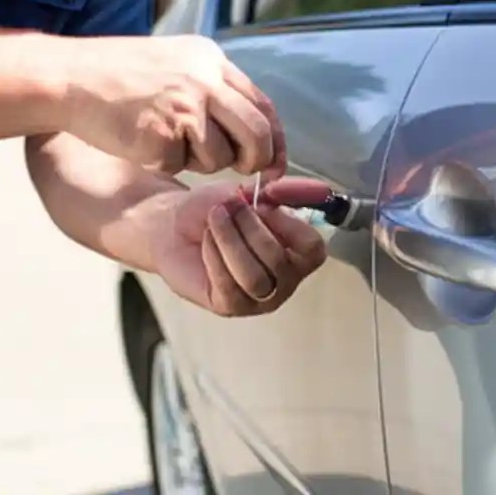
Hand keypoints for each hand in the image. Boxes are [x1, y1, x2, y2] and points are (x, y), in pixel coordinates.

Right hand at [62, 34, 285, 176]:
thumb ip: (211, 88)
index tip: (276, 163)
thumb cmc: (117, 76)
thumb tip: (252, 130)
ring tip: (163, 138)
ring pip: (218, 156)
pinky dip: (162, 162)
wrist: (67, 77)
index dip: (274, 139)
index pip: (262, 104)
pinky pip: (178, 165)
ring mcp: (185, 106)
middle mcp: (204, 79)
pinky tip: (139, 140)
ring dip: (197, 161)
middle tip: (243, 172)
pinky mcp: (162, 134)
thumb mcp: (175, 64)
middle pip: (256, 133)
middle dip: (256, 161)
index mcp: (210, 60)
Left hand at [138, 181, 327, 316]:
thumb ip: (287, 190)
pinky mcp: (230, 307)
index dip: (289, 223)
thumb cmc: (216, 209)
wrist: (173, 222)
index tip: (264, 200)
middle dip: (250, 227)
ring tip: (216, 218)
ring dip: (231, 241)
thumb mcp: (252, 192)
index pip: (313, 249)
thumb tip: (322, 189)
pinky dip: (216, 255)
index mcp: (296, 253)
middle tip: (229, 207)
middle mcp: (283, 280)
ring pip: (255, 278)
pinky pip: (229, 285)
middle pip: (278, 261)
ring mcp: (258, 298)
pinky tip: (208, 239)